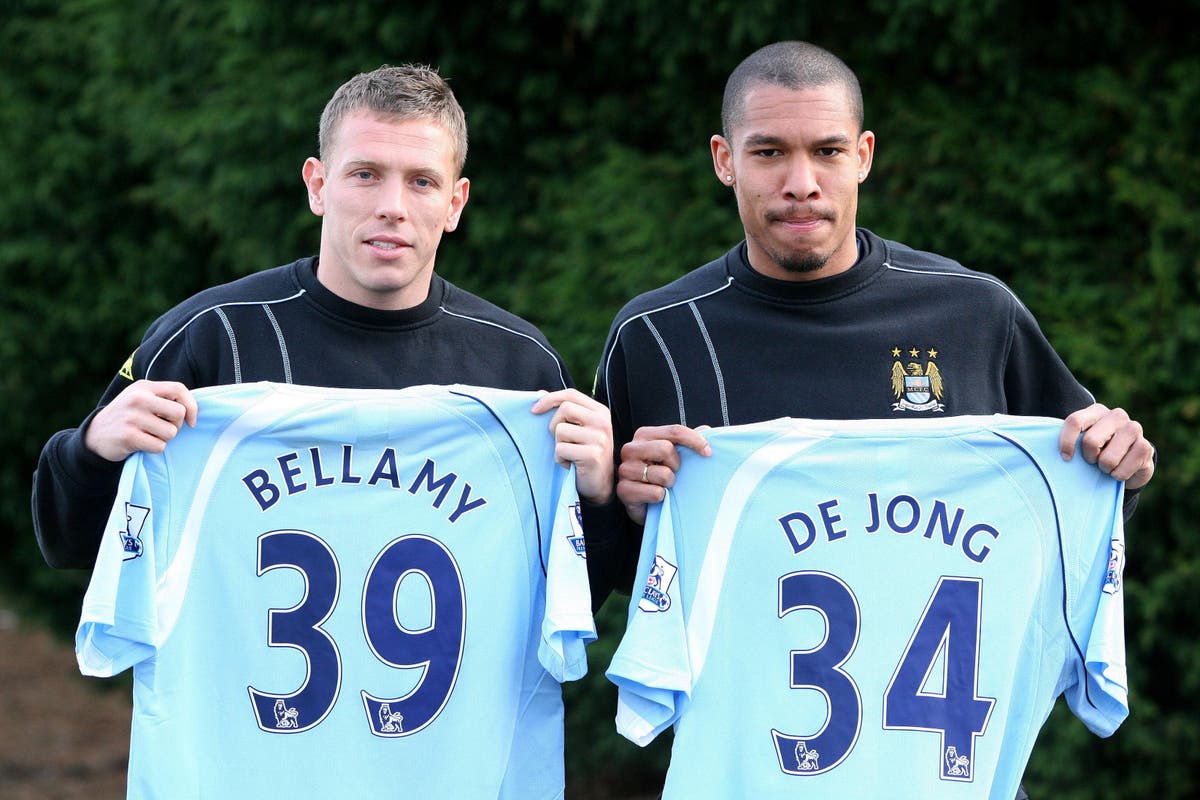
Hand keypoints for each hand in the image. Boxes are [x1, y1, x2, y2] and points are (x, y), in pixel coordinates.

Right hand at [84, 380, 198, 461]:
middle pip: (179, 413)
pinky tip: (142, 444)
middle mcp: (138, 398)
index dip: (192, 406)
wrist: (94, 434)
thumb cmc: (127, 416)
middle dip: (177, 425)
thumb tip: (193, 411)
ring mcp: (132, 417)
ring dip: (164, 439)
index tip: (191, 421)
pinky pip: (159, 446)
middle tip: (163, 428)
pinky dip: (155, 448)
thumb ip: (163, 398)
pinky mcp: (128, 436)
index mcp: (144, 387)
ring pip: (171, 433)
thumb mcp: (141, 398)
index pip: (179, 389)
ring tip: (149, 435)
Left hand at [532, 389, 614, 503]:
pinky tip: (571, 464)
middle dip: (554, 425)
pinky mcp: (592, 454)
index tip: (535, 410)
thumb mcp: (579, 429)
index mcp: (600, 411)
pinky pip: (560, 449)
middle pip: (565, 409)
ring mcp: (599, 438)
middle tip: (562, 440)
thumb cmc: (585, 454)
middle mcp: (602, 422)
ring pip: (560, 430)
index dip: (550, 399)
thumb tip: (540, 393)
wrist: (600, 484)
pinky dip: (560, 459)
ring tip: (570, 454)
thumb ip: (564, 411)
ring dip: (558, 445)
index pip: (571, 394)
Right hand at [617, 424, 711, 525]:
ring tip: (663, 485)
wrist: (645, 504)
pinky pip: (655, 492)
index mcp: (644, 435)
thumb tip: (706, 429)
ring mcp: (625, 469)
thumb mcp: (675, 456)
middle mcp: (631, 449)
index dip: (695, 440)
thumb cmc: (660, 476)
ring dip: (669, 483)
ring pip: (662, 473)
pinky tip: (655, 497)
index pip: (674, 430)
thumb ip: (687, 442)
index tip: (708, 453)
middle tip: (674, 473)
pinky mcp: (623, 490)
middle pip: (666, 448)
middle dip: (676, 464)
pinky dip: (661, 497)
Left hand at [1058, 403, 1154, 489]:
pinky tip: (1121, 470)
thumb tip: (1062, 454)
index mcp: (1097, 411)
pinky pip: (1122, 470)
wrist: (1128, 466)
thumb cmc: (1098, 452)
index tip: (1066, 458)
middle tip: (1094, 459)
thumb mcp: (1081, 443)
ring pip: (1107, 458)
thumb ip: (1072, 440)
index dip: (1066, 442)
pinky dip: (1118, 475)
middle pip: (1090, 441)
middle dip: (1089, 457)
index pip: (1075, 422)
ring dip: (1104, 468)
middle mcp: (1117, 415)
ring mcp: (1134, 429)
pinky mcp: (1146, 447)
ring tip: (1108, 465)